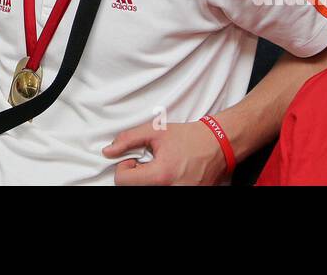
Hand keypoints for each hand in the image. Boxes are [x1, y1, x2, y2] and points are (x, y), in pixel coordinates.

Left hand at [104, 120, 226, 185]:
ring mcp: (180, 195)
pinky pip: (163, 191)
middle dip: (136, 176)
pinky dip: (162, 184)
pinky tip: (170, 174)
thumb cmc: (189, 137)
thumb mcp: (155, 131)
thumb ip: (128, 139)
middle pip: (135, 189)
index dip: (124, 168)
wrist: (217, 145)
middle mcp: (170, 190)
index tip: (133, 160)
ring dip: (149, 180)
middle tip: (147, 163)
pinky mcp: (187, 196)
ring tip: (161, 168)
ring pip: (149, 191)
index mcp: (160, 175)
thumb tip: (109, 151)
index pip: (123, 182)